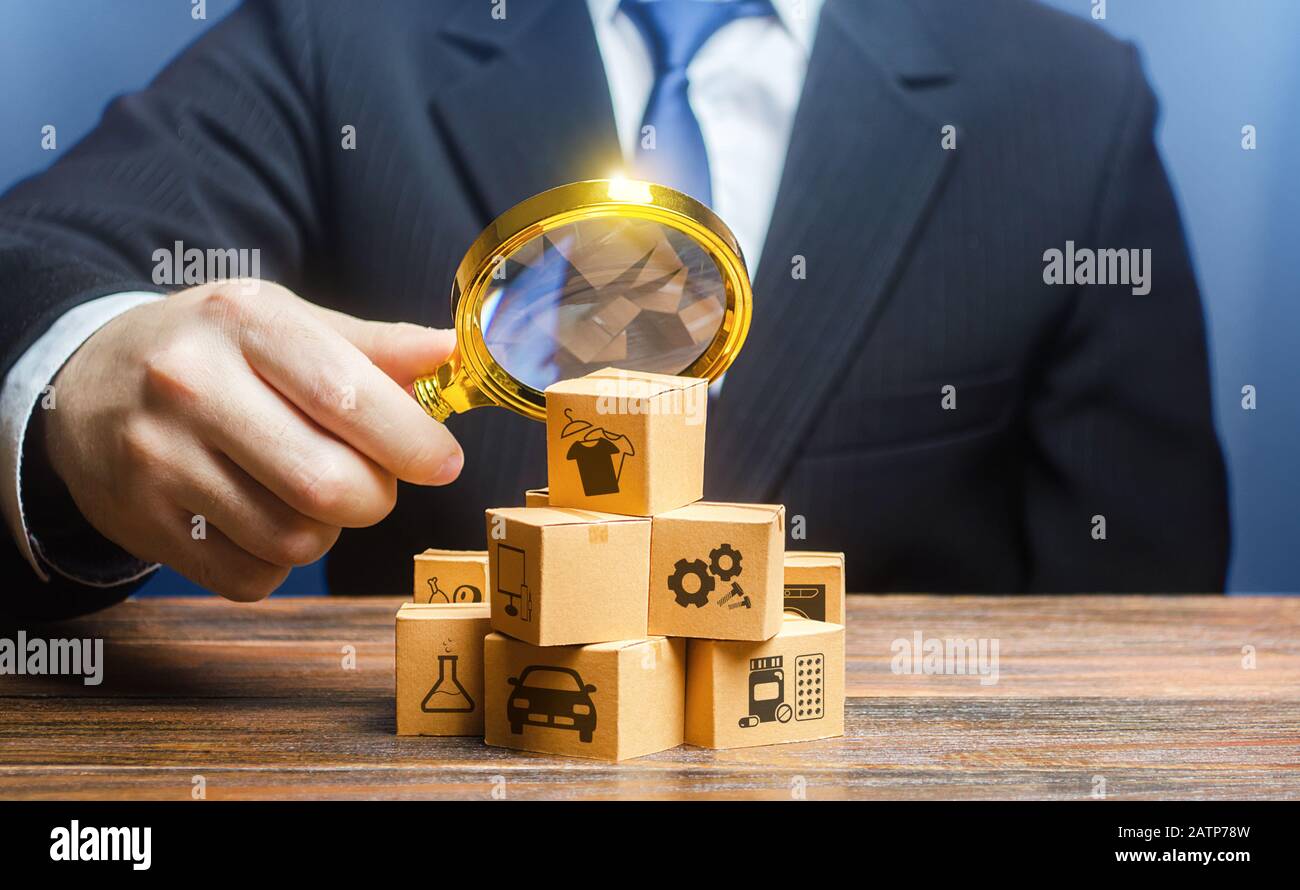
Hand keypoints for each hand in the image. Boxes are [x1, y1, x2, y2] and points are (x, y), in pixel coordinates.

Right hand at [44, 280, 461, 601]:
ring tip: (309, 491)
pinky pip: (253, 577)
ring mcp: (159, 459)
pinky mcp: (142, 523)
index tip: (444, 462)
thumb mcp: (281, 322)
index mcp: (242, 322)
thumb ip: (370, 346)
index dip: (413, 441)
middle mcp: (190, 385)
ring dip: (328, 529)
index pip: (348, 396)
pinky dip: (278, 562)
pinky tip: (262, 518)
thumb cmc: (211, 350)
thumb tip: (448, 354)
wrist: (83, 383)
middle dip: (375, 495)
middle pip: (328, 483)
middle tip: (371, 479)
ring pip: (296, 539)